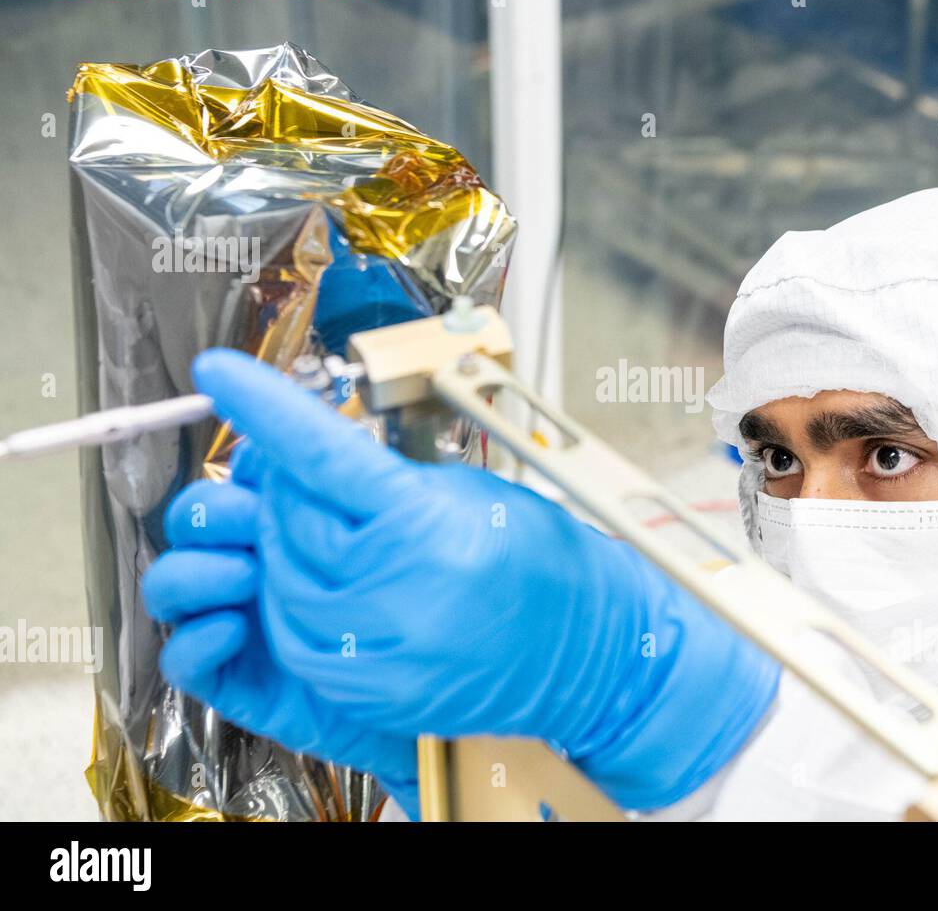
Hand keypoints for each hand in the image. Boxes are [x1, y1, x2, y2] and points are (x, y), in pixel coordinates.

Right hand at [142, 447, 420, 814]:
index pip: (240, 477)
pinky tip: (233, 630)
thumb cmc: (426, 602)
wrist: (446, 692)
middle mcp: (252, 561)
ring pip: (170, 583)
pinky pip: (182, 660)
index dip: (240, 464)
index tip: (260, 459)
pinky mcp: (235, 678)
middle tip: (253, 518)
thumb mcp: (407, 530)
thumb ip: (362, 489)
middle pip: (193, 521)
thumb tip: (322, 450)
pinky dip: (195, 641)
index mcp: (286, 519)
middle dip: (212, 511)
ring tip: (247, 574)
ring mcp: (237, 617)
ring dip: (195, 571)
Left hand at [148, 348, 778, 811]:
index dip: (262, 407)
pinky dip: (294, 601)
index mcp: (424, 524)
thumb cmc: (544, 562)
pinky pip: (295, 637)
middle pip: (290, 516)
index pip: (319, 454)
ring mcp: (380, 647)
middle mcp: (395, 588)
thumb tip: (313, 457)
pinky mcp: (372, 690)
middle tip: (306, 471)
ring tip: (329, 528)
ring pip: (281, 576)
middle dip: (286, 485)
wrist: (588, 650)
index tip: (220, 375)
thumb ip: (387, 478)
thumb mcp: (470, 493)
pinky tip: (324, 581)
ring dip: (288, 543)